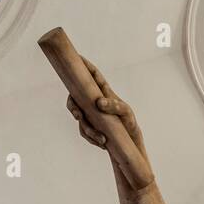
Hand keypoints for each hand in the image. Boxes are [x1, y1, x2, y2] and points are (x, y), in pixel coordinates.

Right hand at [66, 59, 150, 198]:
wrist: (131, 146)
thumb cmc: (130, 125)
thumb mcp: (126, 114)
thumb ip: (115, 106)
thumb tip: (99, 102)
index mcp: (104, 92)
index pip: (91, 75)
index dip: (82, 64)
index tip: (76, 57)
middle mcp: (94, 102)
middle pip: (75, 97)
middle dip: (72, 106)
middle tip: (77, 115)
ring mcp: (91, 115)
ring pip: (79, 118)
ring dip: (87, 130)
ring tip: (101, 140)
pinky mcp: (91, 128)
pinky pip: (83, 132)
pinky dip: (91, 139)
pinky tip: (102, 144)